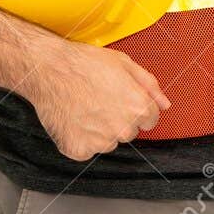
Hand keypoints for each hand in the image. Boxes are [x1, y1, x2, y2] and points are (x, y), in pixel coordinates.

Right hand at [28, 38, 170, 160]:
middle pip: (129, 132)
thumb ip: (149, 86)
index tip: (121, 99)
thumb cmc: (85, 63)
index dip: (136, 107)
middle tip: (99, 99)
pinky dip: (80, 137)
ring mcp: (100, 142)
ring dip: (100, 130)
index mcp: (139, 108)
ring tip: (84, 107)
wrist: (48, 69)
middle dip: (119, 119)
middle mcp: (123, 130)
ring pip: (108, 141)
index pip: (150, 120)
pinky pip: (86, 148)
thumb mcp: (125, 63)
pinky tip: (73, 118)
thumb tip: (164, 104)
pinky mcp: (79, 150)